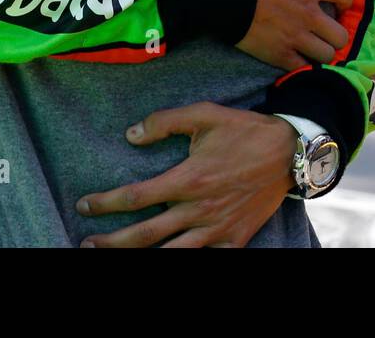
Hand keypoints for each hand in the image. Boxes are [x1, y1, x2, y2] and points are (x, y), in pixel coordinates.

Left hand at [76, 103, 295, 247]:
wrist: (290, 151)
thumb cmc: (244, 130)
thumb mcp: (204, 114)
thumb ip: (165, 121)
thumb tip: (131, 135)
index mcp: (188, 179)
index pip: (136, 197)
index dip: (105, 204)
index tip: (84, 206)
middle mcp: (199, 209)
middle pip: (145, 234)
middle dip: (112, 242)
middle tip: (87, 244)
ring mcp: (218, 228)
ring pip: (172, 254)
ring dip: (140, 257)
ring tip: (116, 257)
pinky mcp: (235, 239)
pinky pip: (206, 258)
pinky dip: (184, 260)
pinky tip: (168, 257)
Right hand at [237, 0, 353, 70]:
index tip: (336, 1)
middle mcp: (309, 13)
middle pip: (341, 35)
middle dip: (335, 32)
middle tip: (325, 28)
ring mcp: (294, 36)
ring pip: (326, 55)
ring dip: (321, 50)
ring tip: (312, 46)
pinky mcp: (276, 53)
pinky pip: (301, 67)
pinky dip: (300, 63)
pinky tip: (293, 55)